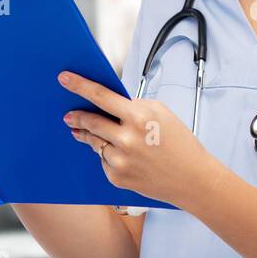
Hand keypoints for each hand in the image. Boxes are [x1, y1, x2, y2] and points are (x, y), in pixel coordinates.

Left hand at [58, 71, 223, 208]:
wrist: (192, 178)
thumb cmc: (180, 144)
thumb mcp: (160, 113)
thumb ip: (133, 106)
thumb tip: (106, 105)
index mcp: (139, 117)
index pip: (101, 96)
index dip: (79, 86)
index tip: (64, 78)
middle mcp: (126, 139)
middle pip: (91, 121)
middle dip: (77, 116)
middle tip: (68, 115)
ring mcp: (120, 160)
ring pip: (94, 142)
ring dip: (89, 136)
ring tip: (83, 132)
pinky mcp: (117, 177)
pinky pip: (103, 160)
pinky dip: (108, 155)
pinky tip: (121, 156)